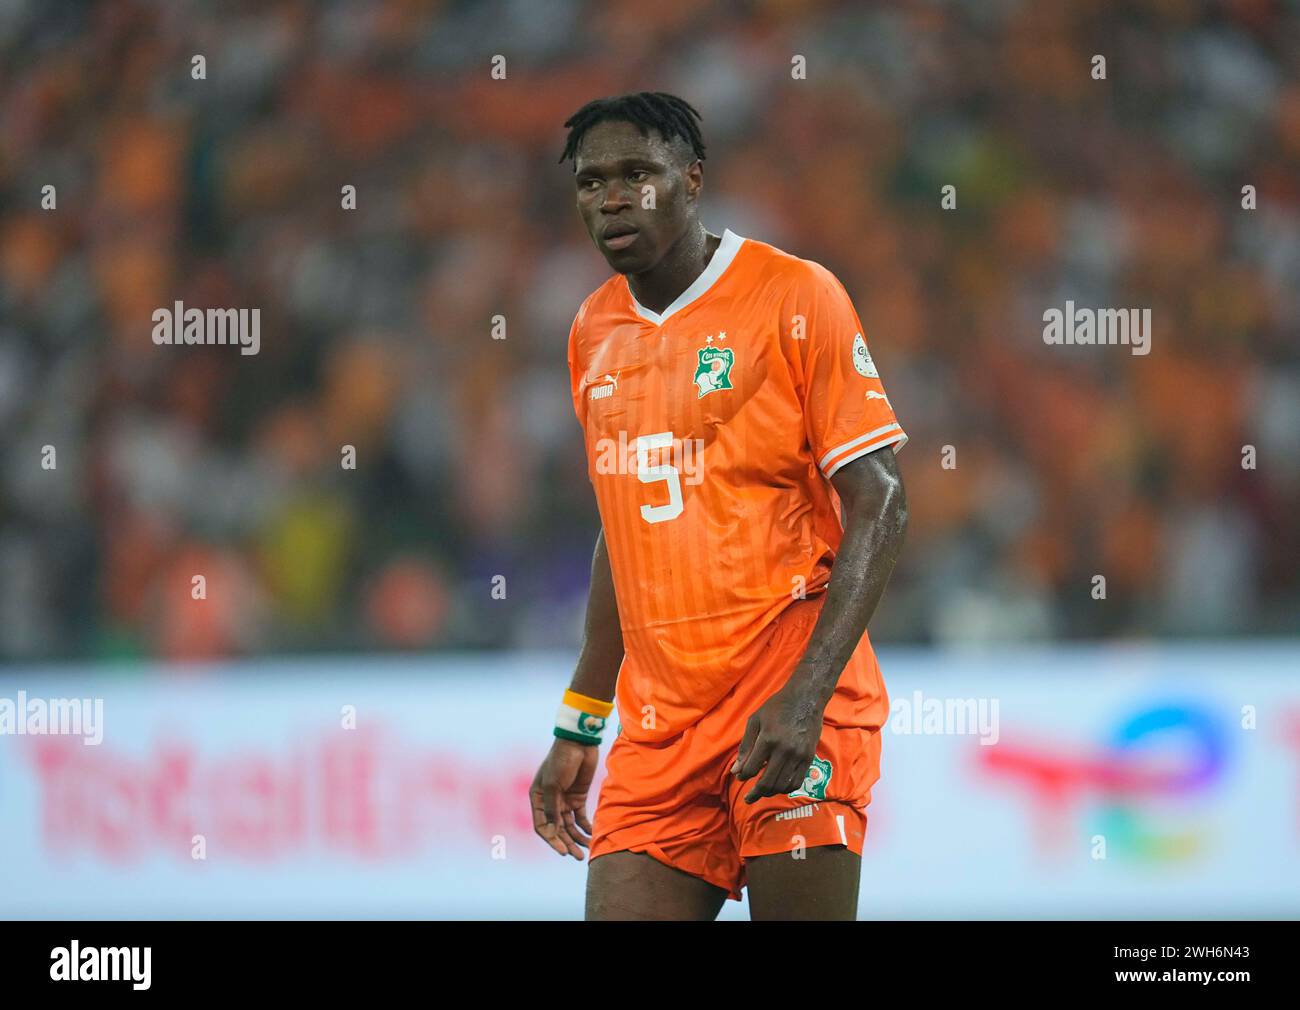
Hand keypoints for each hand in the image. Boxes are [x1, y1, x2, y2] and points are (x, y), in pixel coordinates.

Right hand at [530, 737, 598, 858]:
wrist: (579, 744)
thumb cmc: (561, 761)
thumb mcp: (554, 785)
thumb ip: (553, 809)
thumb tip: (553, 832)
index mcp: (537, 799)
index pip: (542, 826)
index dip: (552, 840)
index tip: (563, 851)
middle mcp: (549, 802)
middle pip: (557, 830)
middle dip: (566, 843)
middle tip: (577, 857)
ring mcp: (564, 801)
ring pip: (569, 826)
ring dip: (576, 839)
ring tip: (585, 851)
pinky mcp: (578, 798)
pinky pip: (580, 818)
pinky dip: (585, 828)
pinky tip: (591, 836)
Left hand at [730, 682, 824, 803]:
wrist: (806, 699)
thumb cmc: (776, 707)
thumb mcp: (755, 721)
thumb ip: (745, 747)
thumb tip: (736, 770)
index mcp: (768, 739)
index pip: (752, 768)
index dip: (743, 776)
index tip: (740, 777)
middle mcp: (784, 750)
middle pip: (767, 781)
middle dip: (755, 793)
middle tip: (748, 798)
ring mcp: (798, 755)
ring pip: (782, 785)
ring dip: (770, 792)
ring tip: (762, 792)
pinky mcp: (809, 758)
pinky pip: (797, 781)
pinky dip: (786, 788)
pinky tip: (778, 787)